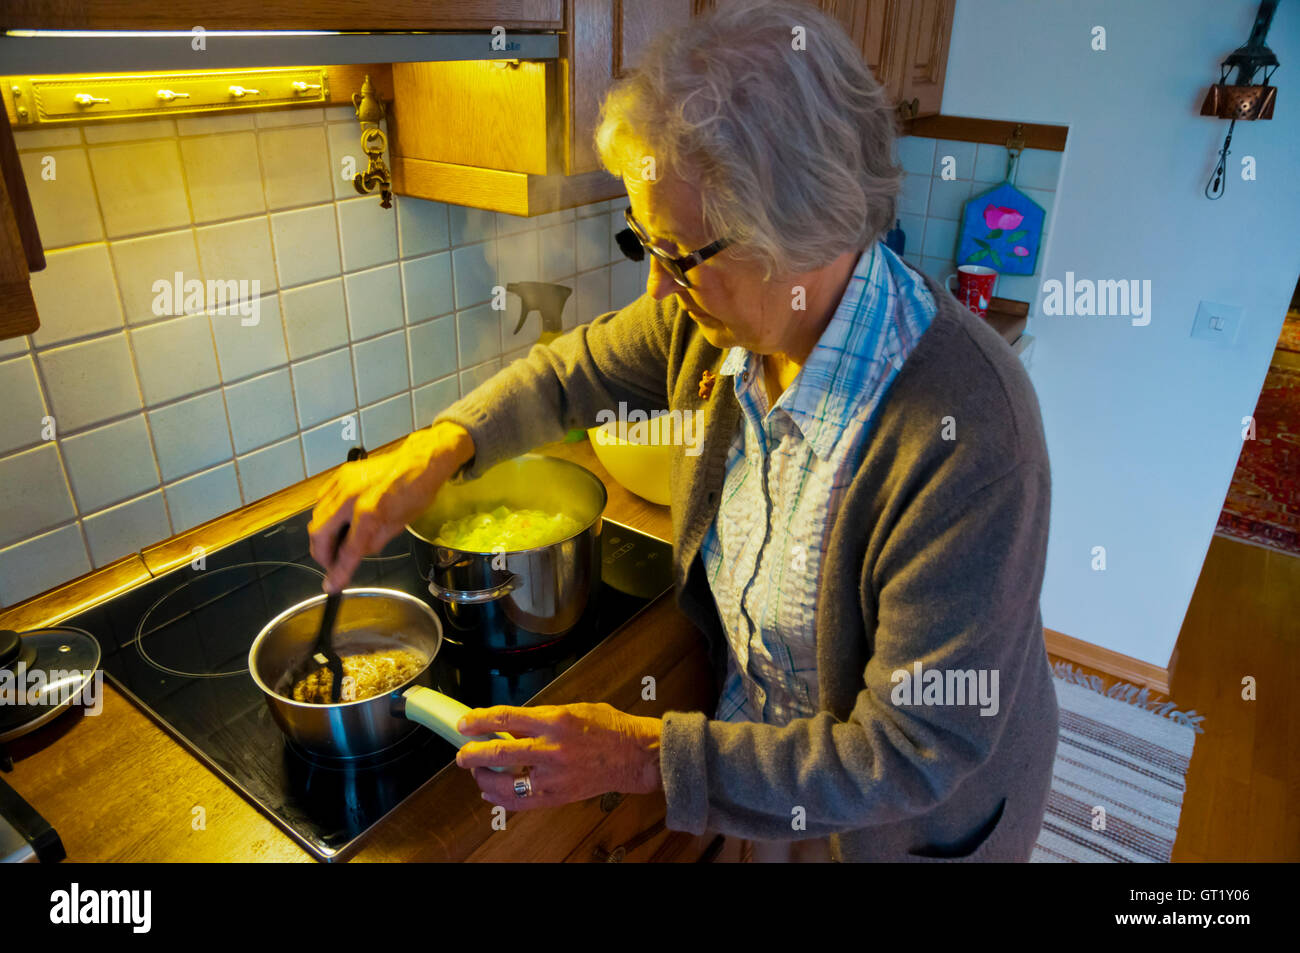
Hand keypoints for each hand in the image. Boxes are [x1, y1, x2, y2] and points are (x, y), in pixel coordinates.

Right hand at [308, 422, 474, 591]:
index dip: (338, 572)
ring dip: (323, 536)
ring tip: (339, 542)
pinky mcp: (340, 475)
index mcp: (369, 514)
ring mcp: (342, 484)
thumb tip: (353, 555)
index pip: (347, 552)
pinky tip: (340, 520)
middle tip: (333, 562)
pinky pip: (323, 500)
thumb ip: (371, 543)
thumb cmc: (415, 493)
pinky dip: (326, 515)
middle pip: (318, 534)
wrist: (419, 461)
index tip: (332, 586)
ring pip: (317, 517)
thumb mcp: (398, 526)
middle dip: (322, 554)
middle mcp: (349, 498)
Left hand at [455, 703, 662, 810]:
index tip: (464, 723)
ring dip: (484, 778)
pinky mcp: (558, 796)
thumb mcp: (573, 710)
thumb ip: (540, 718)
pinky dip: (502, 798)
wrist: (635, 756)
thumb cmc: (609, 728)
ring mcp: (554, 776)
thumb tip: (510, 725)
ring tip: (476, 773)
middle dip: (473, 753)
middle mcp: (552, 748)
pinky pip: (522, 802)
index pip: (506, 718)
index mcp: (555, 721)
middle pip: (499, 752)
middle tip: (462, 754)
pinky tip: (491, 793)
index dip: (480, 721)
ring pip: (506, 782)